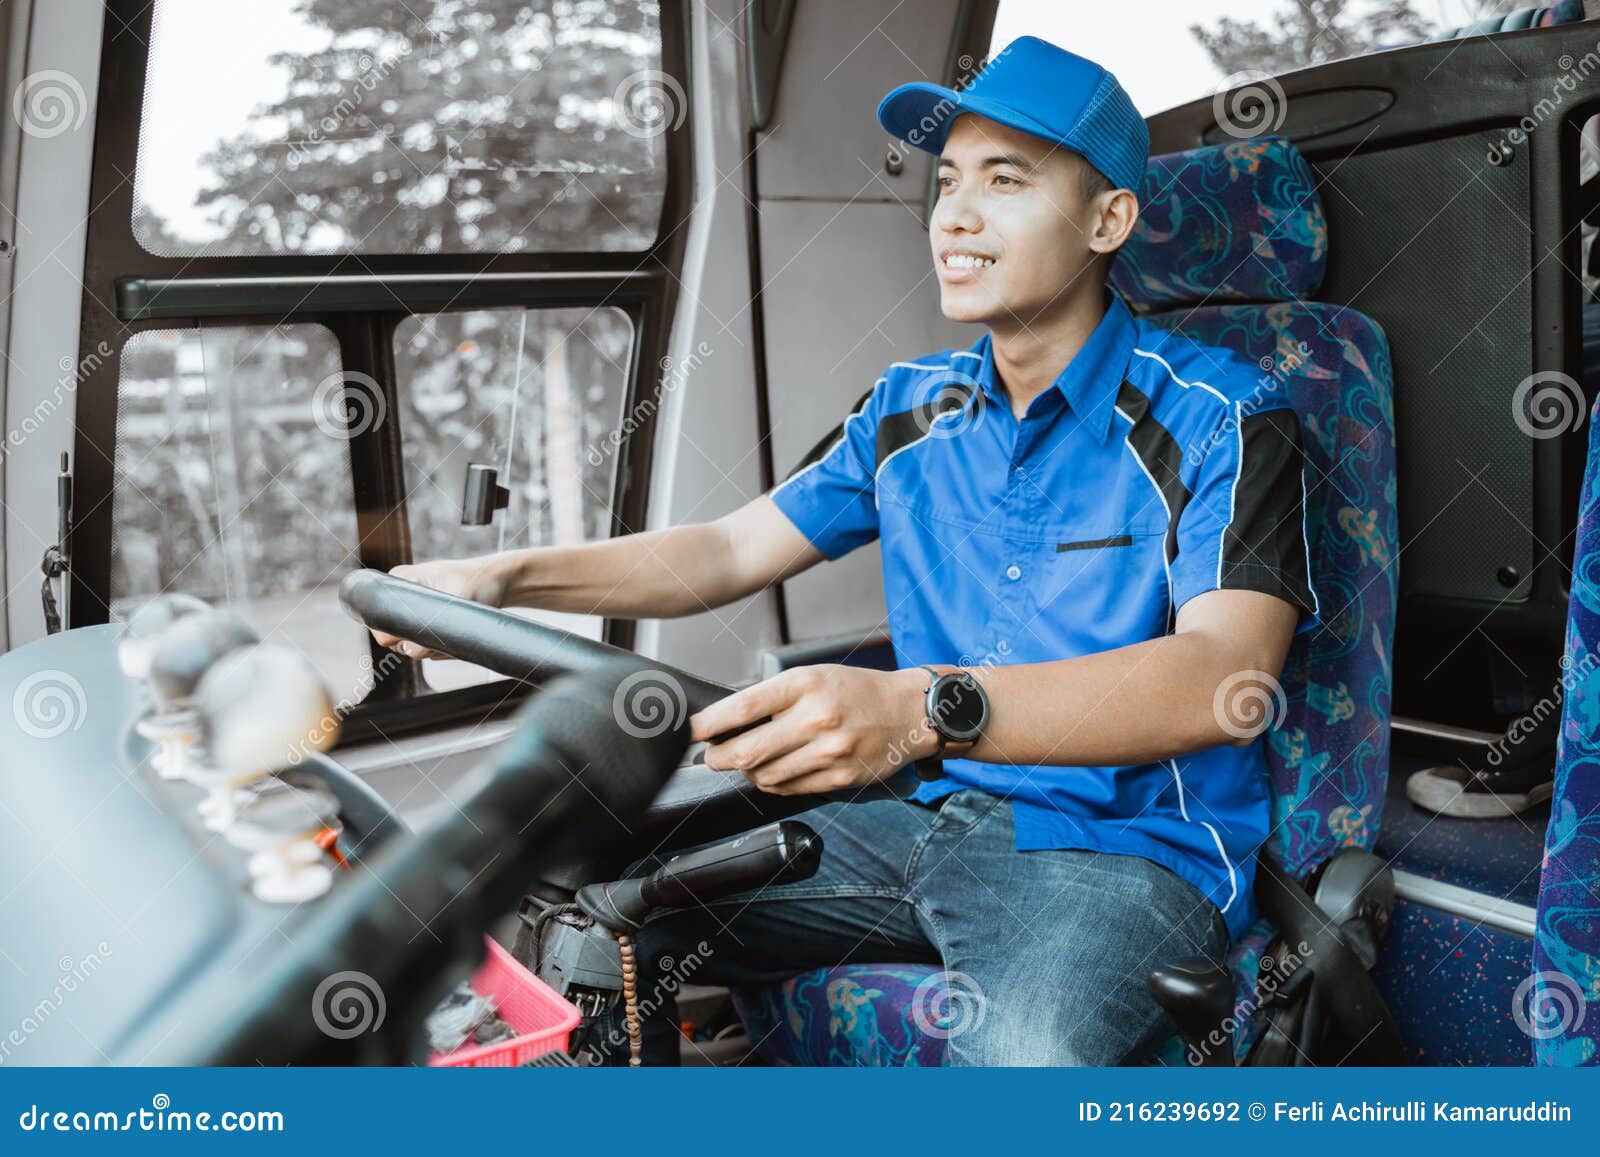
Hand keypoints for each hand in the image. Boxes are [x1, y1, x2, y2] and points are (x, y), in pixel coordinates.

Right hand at [368, 555, 512, 659]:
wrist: (502, 581)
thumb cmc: (480, 581)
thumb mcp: (459, 602)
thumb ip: (434, 629)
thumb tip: (411, 653)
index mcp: (399, 581)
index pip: (377, 619)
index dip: (393, 635)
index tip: (422, 633)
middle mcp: (401, 598)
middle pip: (393, 638)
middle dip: (419, 645)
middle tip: (448, 631)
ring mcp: (414, 614)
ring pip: (412, 647)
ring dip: (434, 648)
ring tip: (457, 630)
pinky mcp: (428, 625)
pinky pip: (428, 648)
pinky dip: (443, 649)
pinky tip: (459, 637)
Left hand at [690, 665, 936, 795]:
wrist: (908, 713)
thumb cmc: (857, 691)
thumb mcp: (813, 677)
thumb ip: (772, 698)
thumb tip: (726, 721)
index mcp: (805, 685)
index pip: (742, 708)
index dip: (707, 724)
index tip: (690, 731)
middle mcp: (816, 718)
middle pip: (746, 750)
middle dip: (718, 757)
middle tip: (712, 755)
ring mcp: (829, 751)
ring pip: (764, 775)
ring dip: (747, 771)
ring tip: (751, 760)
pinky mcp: (839, 777)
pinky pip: (789, 789)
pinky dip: (773, 782)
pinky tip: (778, 770)